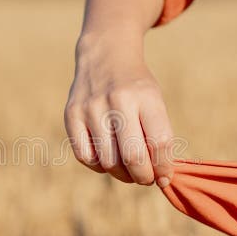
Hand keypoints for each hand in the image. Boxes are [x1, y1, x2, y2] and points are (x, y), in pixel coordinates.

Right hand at [64, 32, 174, 186]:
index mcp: (145, 96)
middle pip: (133, 157)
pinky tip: (108, 160)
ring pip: (108, 162)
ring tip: (128, 170)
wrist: (105, 55)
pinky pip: (85, 156)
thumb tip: (161, 180)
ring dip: (122, 175)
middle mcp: (117, 100)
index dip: (164, 168)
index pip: (160, 143)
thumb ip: (159, 138)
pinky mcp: (71, 115)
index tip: (164, 176)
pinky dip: (99, 166)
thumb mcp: (155, 102)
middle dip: (143, 177)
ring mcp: (91, 107)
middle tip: (146, 178)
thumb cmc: (136, 88)